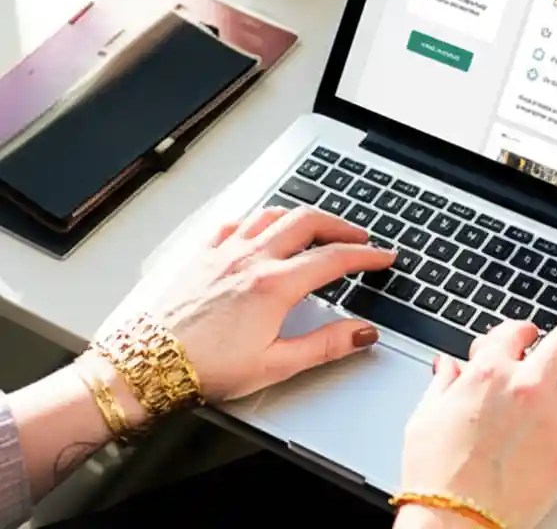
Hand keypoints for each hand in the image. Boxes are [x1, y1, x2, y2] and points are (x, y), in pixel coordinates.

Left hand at [135, 205, 394, 402]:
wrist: (146, 365)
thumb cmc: (205, 367)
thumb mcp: (276, 365)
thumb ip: (326, 346)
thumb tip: (362, 333)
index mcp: (274, 285)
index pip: (334, 259)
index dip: (367, 255)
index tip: (384, 257)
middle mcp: (251, 259)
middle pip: (308, 222)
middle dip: (341, 226)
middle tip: (360, 237)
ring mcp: (224, 252)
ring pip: (273, 214)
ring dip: (303, 216)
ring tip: (319, 227)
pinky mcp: (202, 255)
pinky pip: (237, 222)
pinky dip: (260, 219)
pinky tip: (263, 228)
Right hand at [398, 322, 556, 527]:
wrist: (453, 518)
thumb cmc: (435, 474)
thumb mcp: (425, 417)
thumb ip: (443, 385)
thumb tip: (448, 367)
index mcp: (489, 373)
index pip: (517, 330)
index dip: (523, 333)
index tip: (526, 340)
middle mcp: (527, 386)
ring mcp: (555, 416)